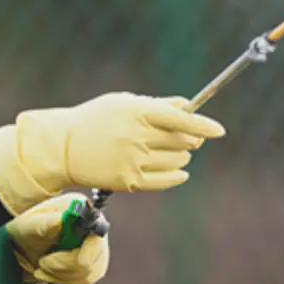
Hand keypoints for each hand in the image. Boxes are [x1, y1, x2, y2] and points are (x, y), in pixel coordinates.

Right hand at [0, 92, 225, 214]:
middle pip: (182, 141)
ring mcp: (133, 160)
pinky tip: (179, 171)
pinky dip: (177, 175)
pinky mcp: (130, 181)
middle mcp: (137, 136)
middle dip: (190, 139)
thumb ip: (158, 105)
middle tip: (188, 137)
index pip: (180, 119)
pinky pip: (167, 181)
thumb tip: (187, 106)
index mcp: (137, 112)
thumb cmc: (97, 119)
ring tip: (170, 151)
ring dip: (181, 156)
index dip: (203, 125)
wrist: (64, 147)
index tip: (219, 131)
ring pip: (178, 161)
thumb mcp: (124, 103)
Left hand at [6, 193, 108, 283]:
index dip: (75, 251)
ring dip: (60, 274)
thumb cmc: (29, 227)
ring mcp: (97, 246)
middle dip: (62, 266)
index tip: (49, 258)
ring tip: (43, 265)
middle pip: (90, 259)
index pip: (94, 235)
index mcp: (82, 210)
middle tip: (42, 262)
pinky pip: (85, 279)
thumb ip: (45, 223)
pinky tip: (50, 272)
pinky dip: (63, 279)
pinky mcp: (95, 263)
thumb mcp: (31, 223)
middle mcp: (95, 227)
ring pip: (87, 273)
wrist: (26, 240)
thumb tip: (60, 220)